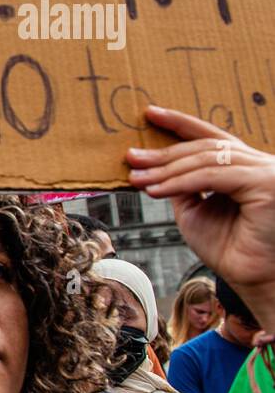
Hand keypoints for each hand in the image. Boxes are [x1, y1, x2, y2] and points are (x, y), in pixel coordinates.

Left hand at [127, 106, 274, 321]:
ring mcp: (267, 171)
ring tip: (137, 176)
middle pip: (206, 147)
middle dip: (165, 152)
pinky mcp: (267, 183)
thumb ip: (181, 184)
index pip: (212, 137)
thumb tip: (153, 165)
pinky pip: (212, 177)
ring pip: (207, 160)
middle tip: (131, 156)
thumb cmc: (228, 247)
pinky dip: (180, 182)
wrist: (251, 278)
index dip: (181, 124)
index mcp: (248, 166)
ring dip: (166, 169)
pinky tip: (155, 190)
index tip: (150, 114)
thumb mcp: (194, 208)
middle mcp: (262, 163)